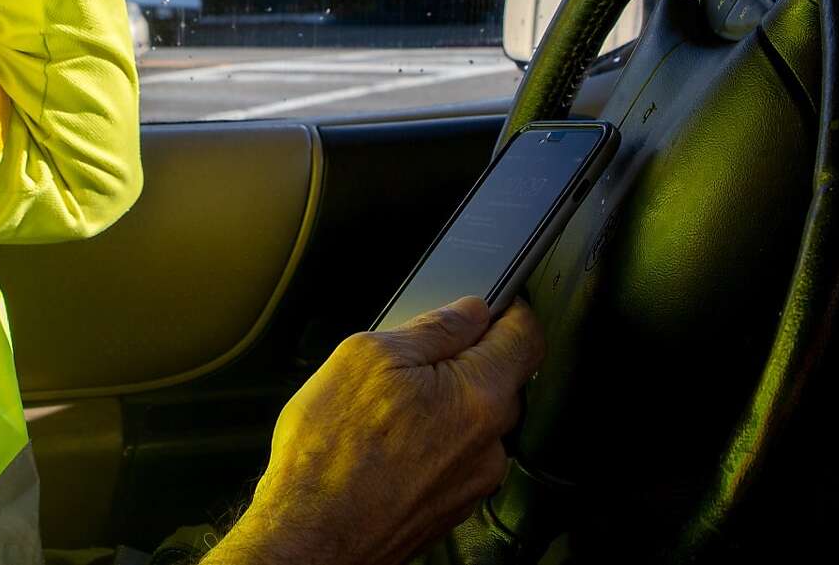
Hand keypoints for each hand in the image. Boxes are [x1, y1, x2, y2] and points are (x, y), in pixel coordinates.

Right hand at [210, 298, 544, 564]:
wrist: (311, 539)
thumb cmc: (330, 454)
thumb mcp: (368, 356)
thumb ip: (432, 327)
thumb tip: (470, 310)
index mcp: (479, 395)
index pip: (527, 335)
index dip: (510, 307)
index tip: (492, 300)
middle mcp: (489, 443)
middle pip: (500, 377)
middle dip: (463, 358)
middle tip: (409, 356)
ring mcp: (473, 480)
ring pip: (472, 418)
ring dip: (442, 402)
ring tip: (384, 407)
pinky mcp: (451, 505)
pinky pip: (454, 455)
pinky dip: (430, 439)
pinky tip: (384, 442)